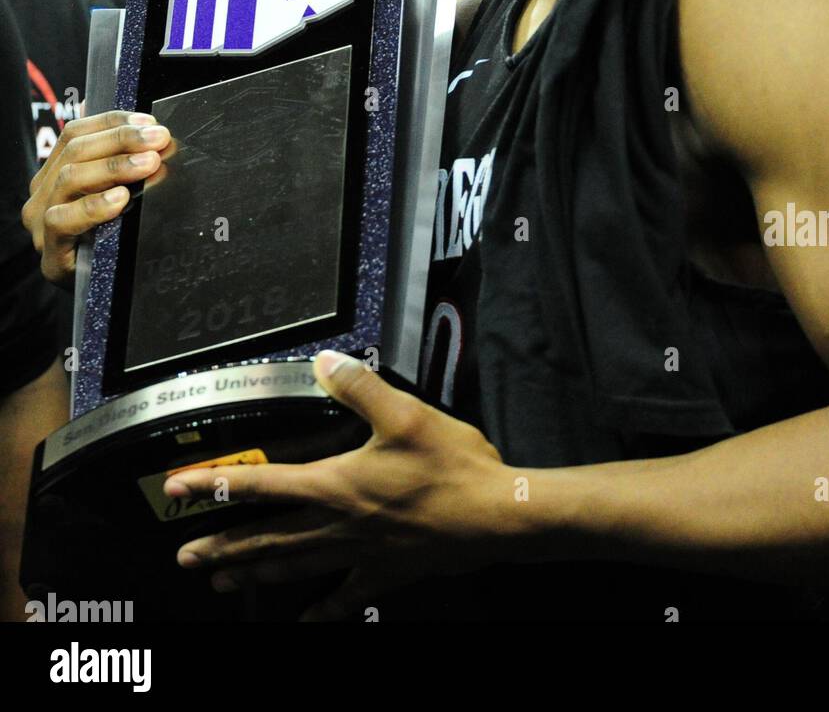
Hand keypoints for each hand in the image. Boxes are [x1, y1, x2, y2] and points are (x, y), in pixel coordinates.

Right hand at [22, 110, 171, 286]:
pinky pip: (63, 221)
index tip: (150, 122)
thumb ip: (128, 163)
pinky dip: (94, 206)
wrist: (101, 290)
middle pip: (76, 151)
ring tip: (148, 164)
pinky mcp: (50, 251)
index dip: (113, 122)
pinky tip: (120, 200)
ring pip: (69, 178)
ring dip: (114, 167)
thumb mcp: (120, 192)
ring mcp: (41, 221)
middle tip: (158, 140)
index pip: (77, 133)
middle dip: (121, 140)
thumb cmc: (114, 234)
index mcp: (56, 171)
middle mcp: (43, 192)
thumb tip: (156, 133)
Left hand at [166, 352, 524, 618]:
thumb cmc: (452, 466)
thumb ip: (360, 387)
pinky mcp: (387, 571)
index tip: (178, 487)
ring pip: (295, 565)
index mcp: (336, 484)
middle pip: (268, 537)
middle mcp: (339, 524)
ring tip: (222, 580)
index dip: (217, 483)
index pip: (262, 483)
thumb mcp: (406, 413)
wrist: (496, 515)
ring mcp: (361, 553)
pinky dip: (323, 609)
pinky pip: (346, 595)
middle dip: (223, 545)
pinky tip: (306, 621)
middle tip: (185, 556)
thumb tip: (324, 362)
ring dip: (255, 571)